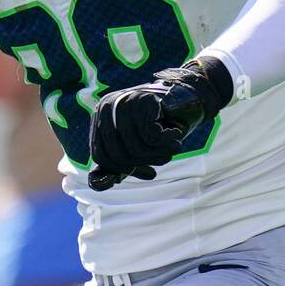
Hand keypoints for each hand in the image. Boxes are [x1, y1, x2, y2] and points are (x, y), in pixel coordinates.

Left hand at [87, 57, 231, 190]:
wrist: (189, 99)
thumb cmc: (161, 126)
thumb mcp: (136, 147)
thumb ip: (116, 167)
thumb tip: (95, 186)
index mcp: (99, 116)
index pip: (100, 155)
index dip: (123, 171)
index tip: (149, 174)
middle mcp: (107, 106)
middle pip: (116, 153)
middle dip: (144, 163)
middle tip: (166, 158)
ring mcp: (124, 100)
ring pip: (135, 147)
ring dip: (159, 154)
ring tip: (173, 147)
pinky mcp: (143, 99)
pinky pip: (151, 136)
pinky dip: (167, 141)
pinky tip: (175, 133)